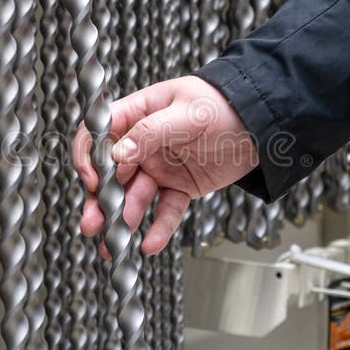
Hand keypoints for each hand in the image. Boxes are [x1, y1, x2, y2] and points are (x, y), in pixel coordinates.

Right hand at [73, 75, 259, 255]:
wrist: (261, 123)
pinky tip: (149, 245)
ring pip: (134, 197)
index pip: (99, 134)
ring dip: (122, 219)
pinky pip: (165, 210)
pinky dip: (158, 228)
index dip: (89, 156)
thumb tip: (118, 154)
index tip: (91, 178)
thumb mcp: (187, 113)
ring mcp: (160, 167)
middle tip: (92, 223)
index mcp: (138, 114)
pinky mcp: (179, 187)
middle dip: (99, 200)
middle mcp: (143, 144)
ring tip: (113, 243)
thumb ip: (150, 132)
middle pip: (111, 173)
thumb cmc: (223, 104)